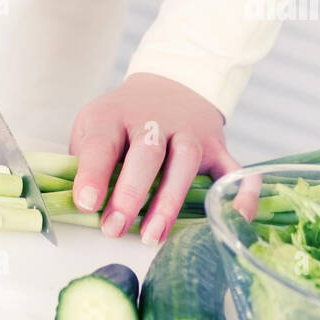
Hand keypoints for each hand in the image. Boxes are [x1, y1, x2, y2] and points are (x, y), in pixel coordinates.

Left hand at [69, 73, 255, 244]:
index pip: (102, 142)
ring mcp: (190, 133)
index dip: (93, 173)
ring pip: (186, 160)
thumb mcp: (94, 125)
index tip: (86, 203)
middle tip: (115, 228)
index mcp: (115, 115)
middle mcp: (154, 121)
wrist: (169, 85)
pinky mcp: (217, 147)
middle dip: (131, 192)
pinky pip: (235, 170)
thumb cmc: (123, 120)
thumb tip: (79, 204)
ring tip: (152, 235)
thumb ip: (85, 160)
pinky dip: (240, 194)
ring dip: (170, 199)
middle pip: (147, 151)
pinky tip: (234, 219)